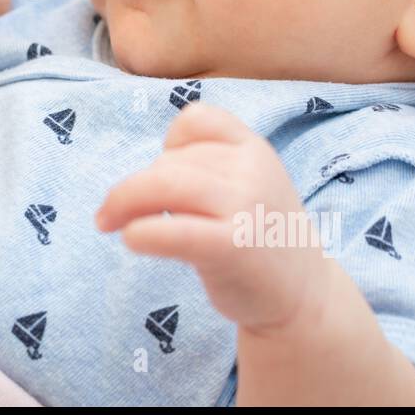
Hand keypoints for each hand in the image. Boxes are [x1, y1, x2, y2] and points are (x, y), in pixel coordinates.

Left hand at [94, 104, 330, 331]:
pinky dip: (140, 232)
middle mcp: (252, 170)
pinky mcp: (232, 247)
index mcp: (254, 148)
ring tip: (109, 223)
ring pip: (162, 185)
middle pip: (168, 161)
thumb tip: (141, 176)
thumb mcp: (248, 183)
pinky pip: (171, 230)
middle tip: (110, 212)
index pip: (197, 118)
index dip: (169, 142)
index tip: (164, 172)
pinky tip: (132, 240)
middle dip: (132, 186)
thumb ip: (208, 166)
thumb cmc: (261, 235)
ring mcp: (244, 207)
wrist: (305, 295)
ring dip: (122, 203)